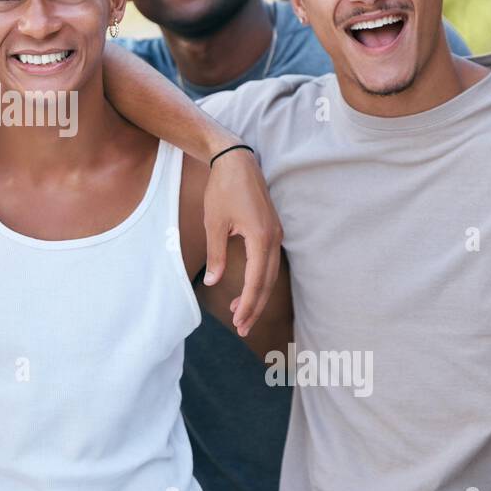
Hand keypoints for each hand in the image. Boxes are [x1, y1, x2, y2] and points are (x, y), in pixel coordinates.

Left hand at [202, 147, 282, 334]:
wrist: (236, 161)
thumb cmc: (223, 190)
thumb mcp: (214, 224)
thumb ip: (216, 255)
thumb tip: (214, 282)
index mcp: (261, 238)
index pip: (256, 281)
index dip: (248, 304)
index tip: (238, 322)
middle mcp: (274, 239)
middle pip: (267, 282)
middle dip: (254, 307)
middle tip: (241, 328)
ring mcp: (276, 234)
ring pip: (270, 274)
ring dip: (257, 295)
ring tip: (241, 313)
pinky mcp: (272, 230)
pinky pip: (269, 262)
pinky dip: (260, 279)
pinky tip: (248, 288)